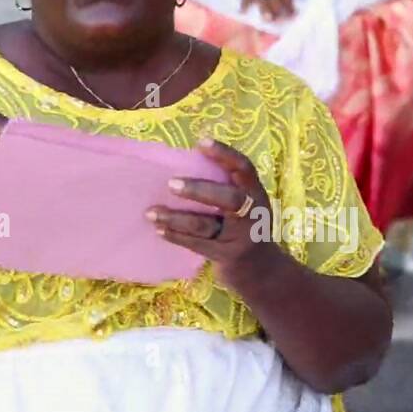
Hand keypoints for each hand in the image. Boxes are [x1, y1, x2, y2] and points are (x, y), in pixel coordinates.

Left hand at [147, 138, 287, 289]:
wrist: (260, 268)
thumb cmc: (243, 227)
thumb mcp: (245, 205)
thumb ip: (225, 188)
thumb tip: (180, 166)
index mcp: (255, 193)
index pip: (244, 169)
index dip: (224, 154)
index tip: (201, 143)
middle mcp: (252, 213)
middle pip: (230, 200)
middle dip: (200, 190)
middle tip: (171, 184)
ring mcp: (241, 237)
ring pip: (207, 226)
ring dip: (176, 219)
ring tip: (152, 213)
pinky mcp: (227, 256)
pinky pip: (199, 245)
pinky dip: (177, 237)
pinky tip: (160, 231)